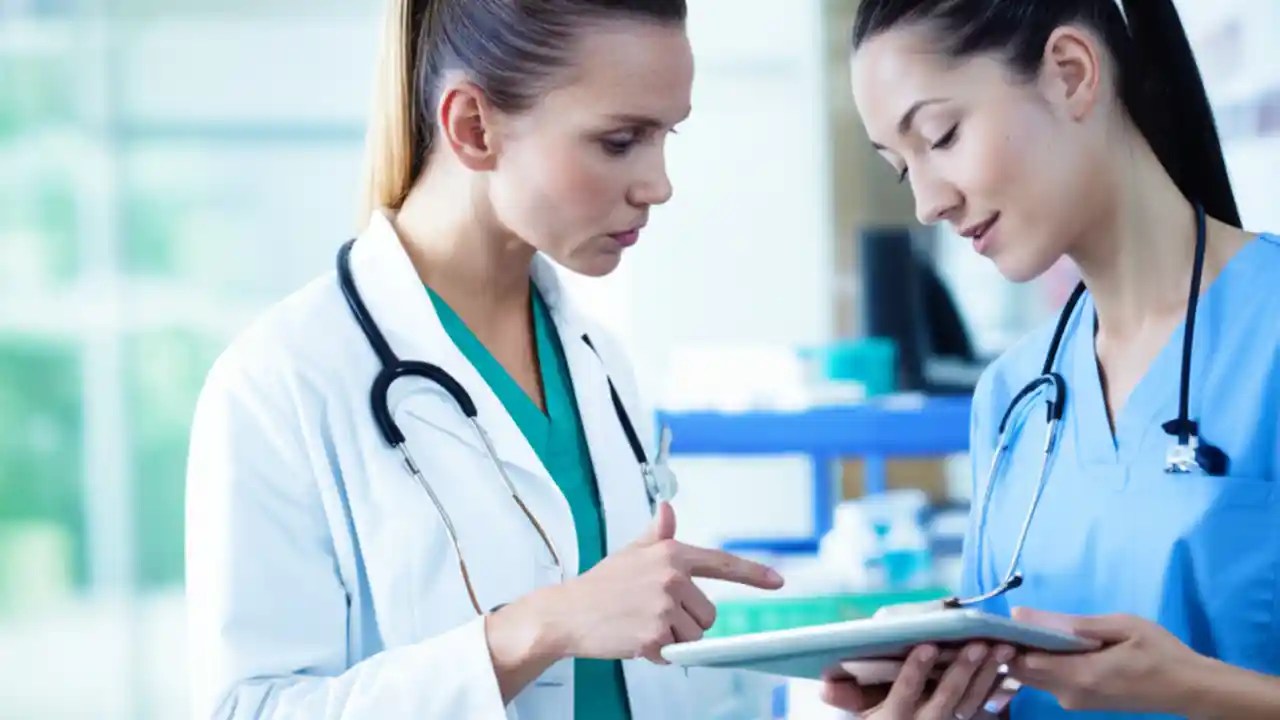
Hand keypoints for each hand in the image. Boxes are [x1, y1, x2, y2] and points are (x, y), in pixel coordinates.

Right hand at [536, 502, 783, 662]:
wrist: (566, 613)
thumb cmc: (599, 585)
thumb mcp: (630, 554)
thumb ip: (656, 535)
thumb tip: (668, 510)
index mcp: (670, 553)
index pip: (721, 563)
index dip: (753, 574)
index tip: (778, 582)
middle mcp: (671, 576)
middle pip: (709, 614)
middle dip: (686, 621)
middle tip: (652, 614)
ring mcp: (664, 605)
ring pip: (695, 636)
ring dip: (673, 639)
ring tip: (641, 625)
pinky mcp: (654, 633)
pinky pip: (674, 652)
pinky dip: (658, 653)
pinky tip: (635, 639)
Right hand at [822, 642, 1016, 719]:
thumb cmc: (878, 719)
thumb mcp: (859, 712)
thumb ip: (846, 695)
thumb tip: (824, 683)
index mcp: (893, 718)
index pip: (905, 693)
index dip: (915, 671)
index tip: (926, 647)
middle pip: (947, 699)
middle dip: (962, 671)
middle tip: (977, 644)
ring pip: (972, 702)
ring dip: (988, 674)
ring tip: (1002, 647)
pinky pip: (986, 705)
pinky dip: (997, 682)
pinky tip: (1008, 661)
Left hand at [1008, 607, 1209, 713]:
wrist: (1188, 689)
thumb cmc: (1160, 652)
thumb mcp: (1120, 626)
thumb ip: (1070, 623)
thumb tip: (1022, 615)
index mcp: (1081, 675)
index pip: (1024, 661)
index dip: (1009, 641)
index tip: (1002, 620)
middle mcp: (1071, 695)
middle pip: (1022, 672)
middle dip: (1012, 648)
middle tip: (1014, 622)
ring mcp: (1075, 702)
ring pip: (1033, 679)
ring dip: (1026, 655)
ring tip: (1033, 628)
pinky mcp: (1081, 703)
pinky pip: (1048, 682)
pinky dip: (1042, 664)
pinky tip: (1050, 644)